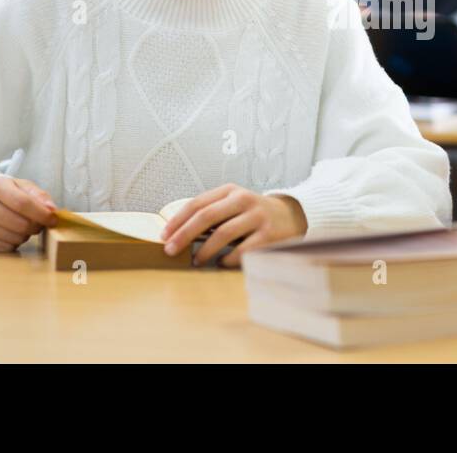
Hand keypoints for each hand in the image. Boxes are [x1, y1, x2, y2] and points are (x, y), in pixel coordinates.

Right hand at [0, 176, 57, 251]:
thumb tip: (52, 210)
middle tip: (36, 223)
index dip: (42, 214)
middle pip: (21, 224)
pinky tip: (8, 233)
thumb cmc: (1, 193)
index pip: (23, 203)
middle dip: (35, 226)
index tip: (53, 219)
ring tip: (19, 226)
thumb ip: (38, 195)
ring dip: (24, 235)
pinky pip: (5, 248)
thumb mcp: (19, 186)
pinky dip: (13, 243)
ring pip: (15, 239)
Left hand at [161, 184, 307, 267]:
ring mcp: (258, 217)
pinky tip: (221, 264)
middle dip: (184, 235)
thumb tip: (177, 232)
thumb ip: (211, 212)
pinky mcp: (269, 235)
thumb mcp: (233, 204)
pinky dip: (228, 260)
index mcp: (230, 191)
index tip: (164, 236)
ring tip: (196, 260)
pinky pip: (242, 250)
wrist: (292, 216)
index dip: (178, 220)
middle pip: (207, 216)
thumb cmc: (253, 214)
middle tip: (171, 250)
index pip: (197, 203)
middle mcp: (244, 200)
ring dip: (205, 250)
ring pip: (223, 233)